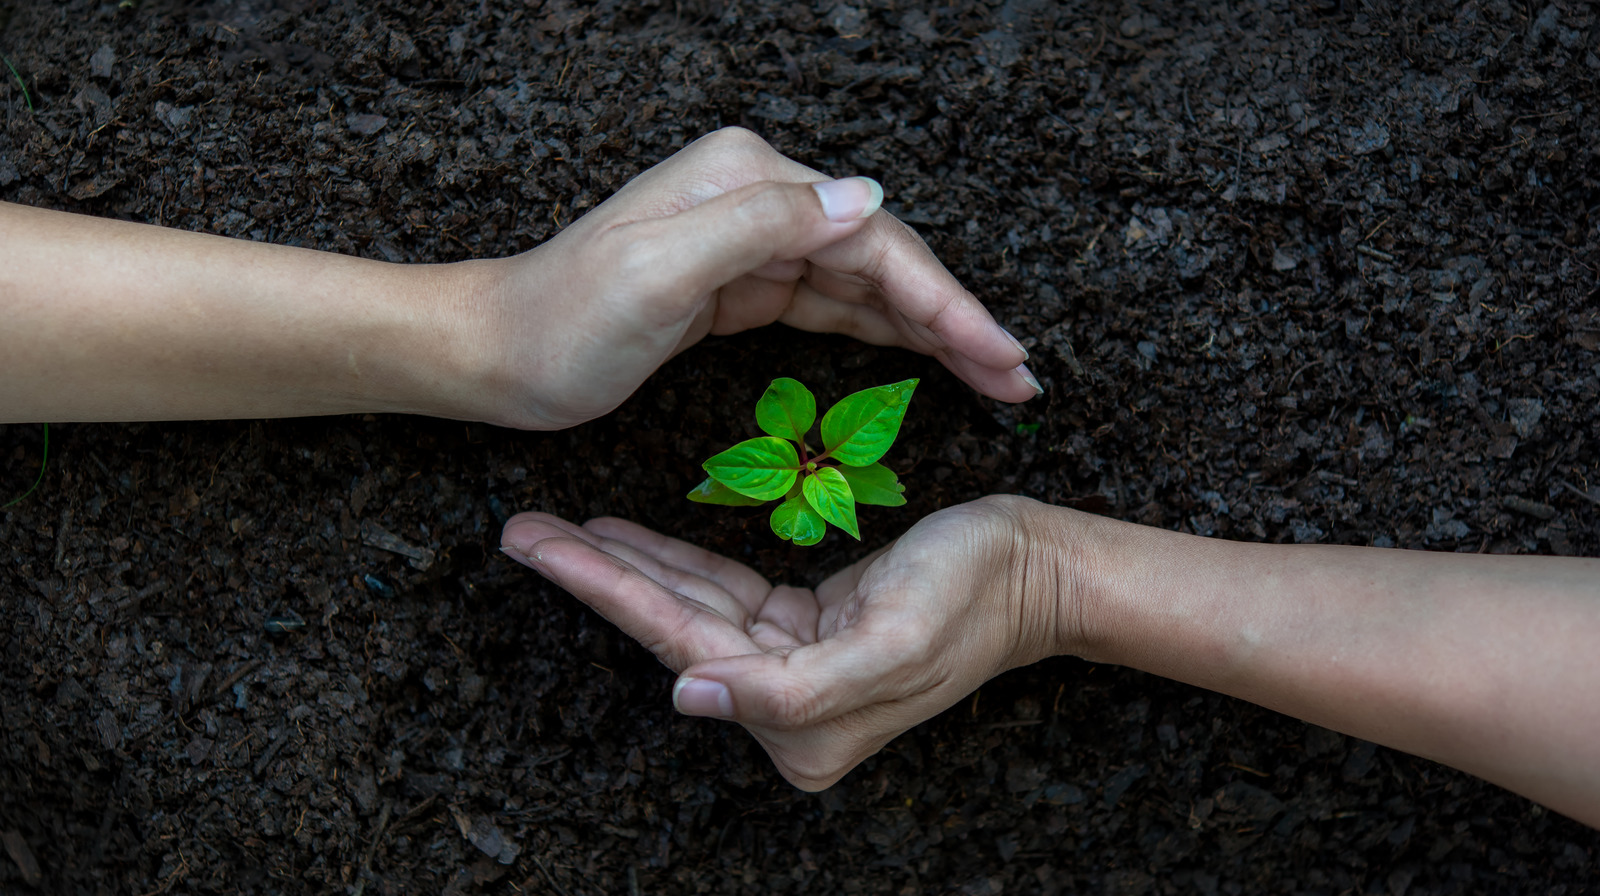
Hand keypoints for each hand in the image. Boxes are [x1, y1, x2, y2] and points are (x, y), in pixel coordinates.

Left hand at [448, 127, 1039, 428]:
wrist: (497, 356)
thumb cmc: (566, 321)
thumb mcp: (658, 272)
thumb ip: (762, 226)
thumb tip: (866, 199)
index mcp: (749, 181)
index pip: (874, 238)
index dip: (945, 299)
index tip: (1000, 355)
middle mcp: (758, 198)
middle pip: (883, 259)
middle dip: (954, 319)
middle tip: (1018, 379)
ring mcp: (750, 240)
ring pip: (864, 286)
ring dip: (930, 330)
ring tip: (992, 377)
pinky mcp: (739, 286)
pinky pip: (830, 306)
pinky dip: (881, 334)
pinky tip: (922, 358)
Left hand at [499, 496, 1077, 788]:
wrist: (1035, 567)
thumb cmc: (974, 597)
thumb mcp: (891, 645)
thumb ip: (791, 692)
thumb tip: (688, 700)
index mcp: (803, 728)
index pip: (684, 650)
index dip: (609, 594)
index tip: (542, 548)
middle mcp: (789, 710)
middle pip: (674, 631)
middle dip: (596, 577)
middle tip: (520, 531)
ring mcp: (794, 668)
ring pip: (689, 608)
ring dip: (624, 565)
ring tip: (553, 528)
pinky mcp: (804, 628)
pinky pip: (724, 592)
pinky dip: (674, 561)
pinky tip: (622, 537)